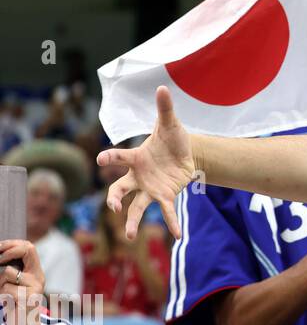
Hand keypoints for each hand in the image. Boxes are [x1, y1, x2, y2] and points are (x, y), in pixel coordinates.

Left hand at [0, 240, 46, 324]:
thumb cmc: (17, 307)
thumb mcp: (16, 287)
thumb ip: (13, 273)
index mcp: (36, 272)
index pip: (29, 247)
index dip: (12, 244)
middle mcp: (38, 277)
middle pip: (26, 250)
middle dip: (7, 252)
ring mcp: (35, 288)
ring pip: (8, 273)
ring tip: (4, 296)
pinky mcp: (28, 299)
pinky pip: (6, 289)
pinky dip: (1, 296)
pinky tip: (8, 305)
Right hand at [98, 86, 193, 239]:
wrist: (188, 152)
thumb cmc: (172, 139)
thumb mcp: (171, 124)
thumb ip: (164, 108)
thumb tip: (163, 87)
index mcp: (136, 158)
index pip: (120, 158)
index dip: (111, 157)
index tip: (101, 158)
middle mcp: (138, 177)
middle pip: (120, 189)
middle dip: (115, 198)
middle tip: (114, 207)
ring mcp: (150, 189)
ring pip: (136, 207)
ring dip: (132, 222)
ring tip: (129, 237)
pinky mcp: (165, 196)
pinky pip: (165, 212)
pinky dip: (171, 223)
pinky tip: (176, 236)